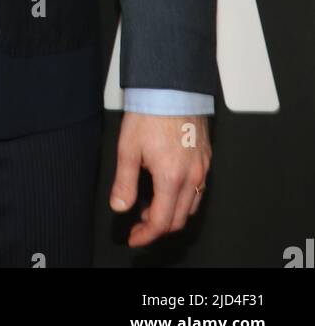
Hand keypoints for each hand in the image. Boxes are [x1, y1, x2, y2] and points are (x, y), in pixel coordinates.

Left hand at [110, 113, 210, 246]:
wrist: (171, 87)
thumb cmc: (150, 112)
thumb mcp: (128, 148)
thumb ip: (124, 181)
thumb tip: (120, 206)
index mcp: (171, 177)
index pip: (161, 221)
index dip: (146, 235)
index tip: (134, 237)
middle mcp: (191, 176)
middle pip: (179, 219)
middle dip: (158, 227)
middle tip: (140, 225)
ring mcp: (202, 167)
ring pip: (192, 206)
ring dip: (173, 213)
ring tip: (151, 206)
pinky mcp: (206, 157)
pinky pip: (199, 188)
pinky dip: (184, 197)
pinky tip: (168, 188)